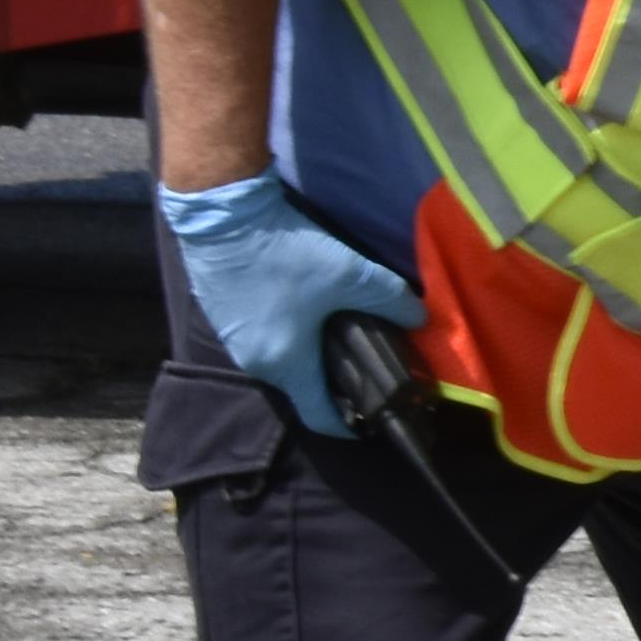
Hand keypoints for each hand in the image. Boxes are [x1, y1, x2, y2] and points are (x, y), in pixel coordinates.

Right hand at [156, 169, 420, 435]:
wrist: (221, 213)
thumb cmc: (284, 252)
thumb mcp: (349, 274)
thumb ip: (392, 300)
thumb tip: (420, 318)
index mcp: (286, 364)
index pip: (319, 417)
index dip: (350, 426)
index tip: (373, 420)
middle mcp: (255, 363)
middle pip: (303, 388)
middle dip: (336, 382)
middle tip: (367, 362)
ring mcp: (234, 341)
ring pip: (283, 361)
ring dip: (310, 354)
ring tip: (340, 332)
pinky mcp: (224, 316)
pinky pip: (264, 338)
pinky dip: (288, 333)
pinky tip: (306, 308)